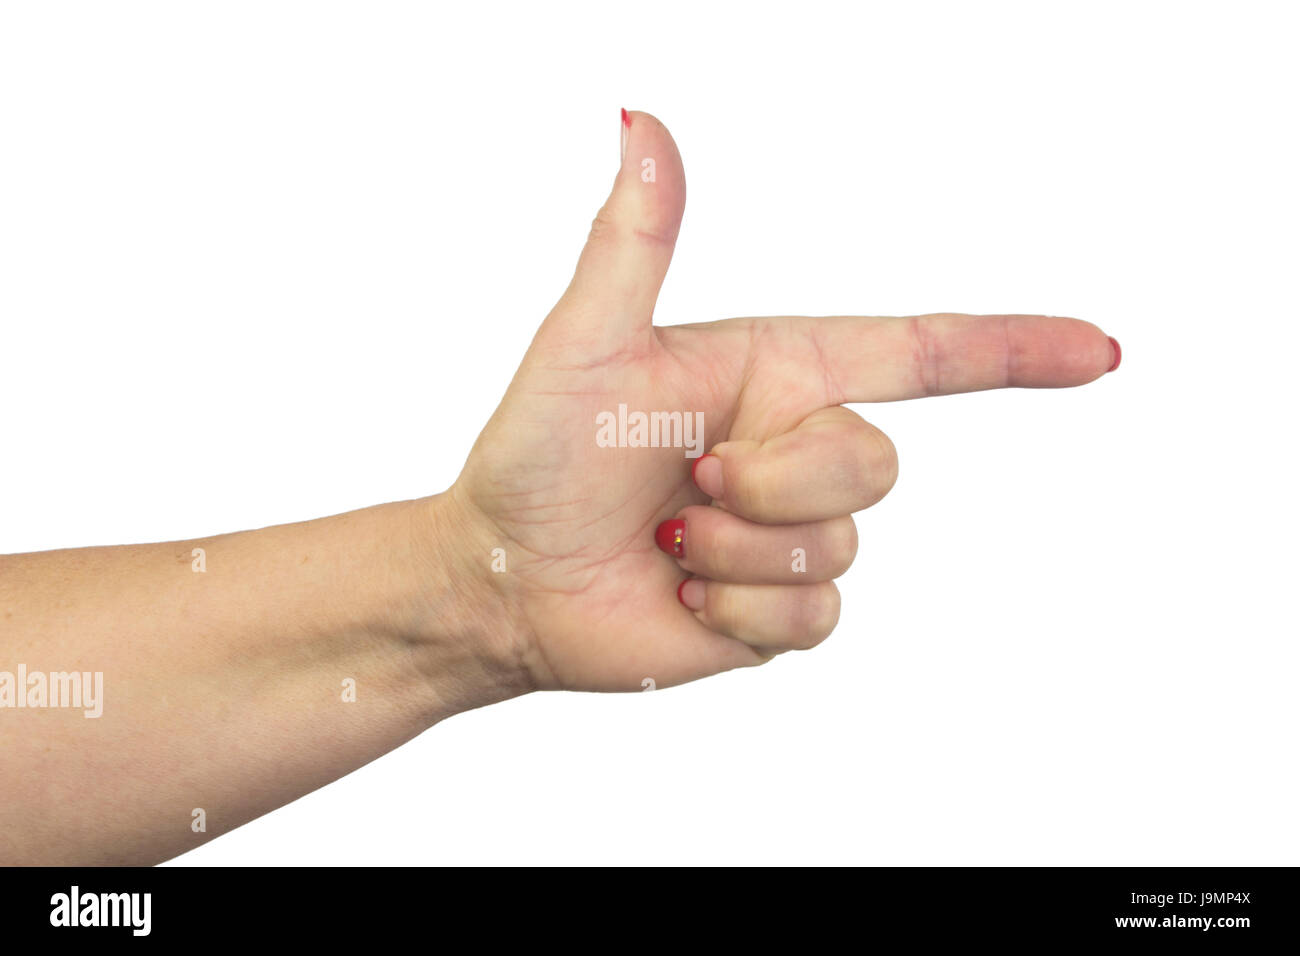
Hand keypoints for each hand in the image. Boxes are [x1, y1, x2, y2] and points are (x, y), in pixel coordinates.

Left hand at [443, 110, 1119, 692]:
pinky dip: (739, 609)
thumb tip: (641, 120)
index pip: (917, 353)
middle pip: (876, 462)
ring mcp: (790, 533)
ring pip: (839, 544)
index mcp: (773, 375)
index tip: (1099, 351)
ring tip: (667, 541)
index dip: (1012, 349)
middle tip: (688, 482)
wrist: (506, 580)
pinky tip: (683, 595)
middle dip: (778, 480)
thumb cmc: (534, 457)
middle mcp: (793, 450)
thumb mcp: (584, 344)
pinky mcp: (778, 610)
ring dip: (739, 548)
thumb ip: (634, 241)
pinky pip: (816, 617)